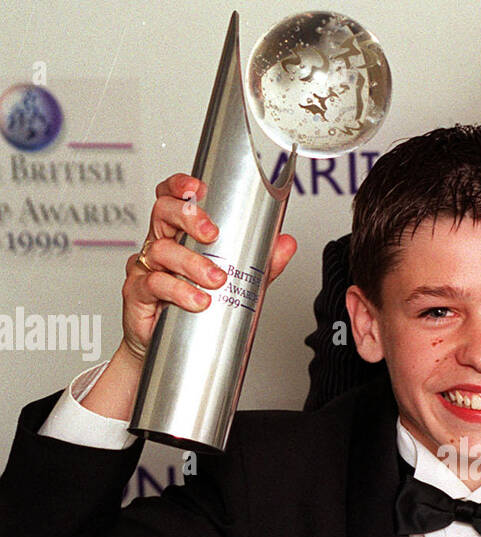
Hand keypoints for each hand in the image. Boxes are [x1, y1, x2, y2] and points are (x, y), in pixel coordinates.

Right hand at [122, 173, 296, 362]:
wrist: (170, 350)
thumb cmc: (197, 307)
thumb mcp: (235, 283)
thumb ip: (261, 264)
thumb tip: (287, 243)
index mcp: (178, 234)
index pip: (171, 198)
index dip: (179, 186)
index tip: (198, 188)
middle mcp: (159, 244)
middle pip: (163, 212)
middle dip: (189, 216)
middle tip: (213, 234)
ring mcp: (146, 267)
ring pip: (162, 250)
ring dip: (192, 263)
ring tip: (216, 281)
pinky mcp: (137, 292)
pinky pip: (155, 283)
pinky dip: (178, 291)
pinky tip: (197, 300)